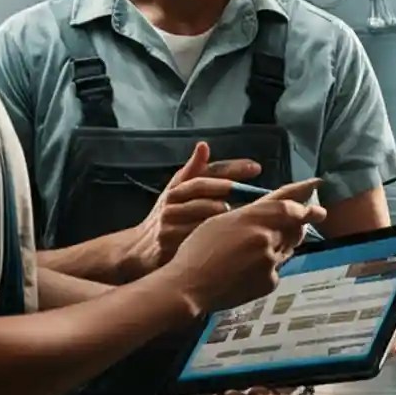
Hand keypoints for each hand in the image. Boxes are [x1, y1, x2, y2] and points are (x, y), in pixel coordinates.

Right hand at [123, 142, 265, 278]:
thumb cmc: (165, 217)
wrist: (139, 249)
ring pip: (203, 216)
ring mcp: (170, 225)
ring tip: (244, 216)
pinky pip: (198, 240)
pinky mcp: (170, 246)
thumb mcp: (175, 190)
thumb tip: (203, 145)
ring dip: (225, 215)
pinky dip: (218, 239)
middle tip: (256, 194)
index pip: (206, 174)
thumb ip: (192, 170)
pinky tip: (234, 240)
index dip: (232, 169)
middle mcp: (172, 204)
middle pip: (206, 193)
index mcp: (177, 188)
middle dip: (232, 192)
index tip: (256, 168)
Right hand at [163, 164, 324, 313]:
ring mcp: (269, 262)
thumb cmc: (197, 250)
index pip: (287, 206)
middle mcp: (265, 239)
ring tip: (266, 244)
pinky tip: (250, 267)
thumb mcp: (219, 221)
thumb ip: (248, 214)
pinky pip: (276, 268)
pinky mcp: (269, 282)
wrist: (190, 286)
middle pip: (294, 227)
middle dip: (302, 222)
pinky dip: (269, 264)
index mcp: (251, 219)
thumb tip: (270, 211)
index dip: (304, 200)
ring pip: (287, 248)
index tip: (318, 196)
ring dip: (284, 242)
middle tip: (309, 217)